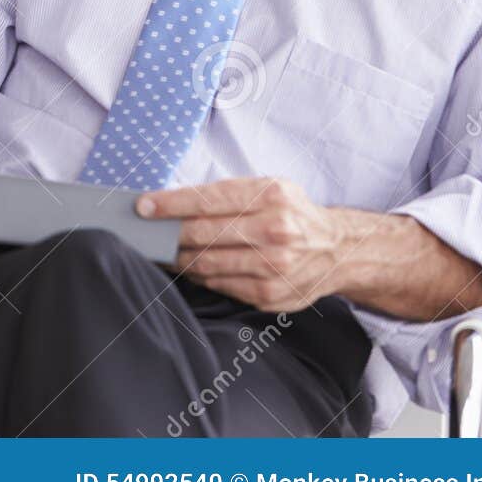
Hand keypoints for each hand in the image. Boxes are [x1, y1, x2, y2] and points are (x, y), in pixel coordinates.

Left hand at [139, 176, 347, 312]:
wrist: (339, 249)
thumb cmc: (291, 213)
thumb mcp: (268, 188)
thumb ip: (225, 194)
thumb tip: (169, 201)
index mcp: (271, 196)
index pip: (208, 199)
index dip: (170, 204)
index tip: (143, 207)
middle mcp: (276, 230)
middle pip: (203, 234)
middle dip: (167, 233)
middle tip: (144, 232)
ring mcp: (275, 266)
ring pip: (206, 263)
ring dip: (177, 257)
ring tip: (161, 250)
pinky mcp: (271, 294)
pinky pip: (220, 285)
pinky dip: (198, 276)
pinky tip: (188, 267)